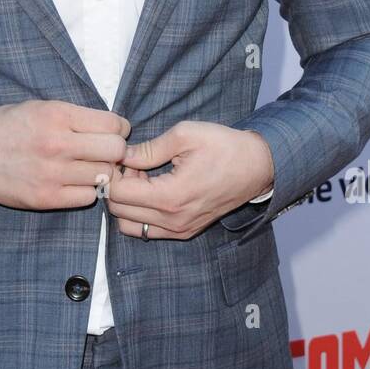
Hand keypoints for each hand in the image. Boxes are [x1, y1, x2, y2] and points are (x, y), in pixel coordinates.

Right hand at [0, 100, 130, 210]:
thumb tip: (115, 128)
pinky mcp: (46, 198)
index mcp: (58, 115)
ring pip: (104, 176)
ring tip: (86, 167)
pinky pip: (87, 197)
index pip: (114, 124)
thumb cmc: (8, 127)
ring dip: (101, 172)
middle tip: (105, 151)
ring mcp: (52, 173)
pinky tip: (73, 182)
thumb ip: (76, 117)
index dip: (119, 128)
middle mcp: (57, 144)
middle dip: (116, 151)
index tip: (113, 132)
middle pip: (116, 150)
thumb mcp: (41, 107)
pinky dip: (85, 190)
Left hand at [106, 121, 274, 239]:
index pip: (118, 194)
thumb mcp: (184, 136)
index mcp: (170, 197)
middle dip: (117, 186)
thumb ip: (148, 149)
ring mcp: (179, 230)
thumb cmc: (224, 147)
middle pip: (118, 210)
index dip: (112, 173)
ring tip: (142, 178)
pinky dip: (140, 212)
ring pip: (128, 225)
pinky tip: (153, 189)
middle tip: (131, 164)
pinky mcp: (184, 232)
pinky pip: (146, 230)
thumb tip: (121, 155)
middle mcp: (172, 220)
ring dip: (127, 202)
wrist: (256, 166)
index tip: (121, 156)